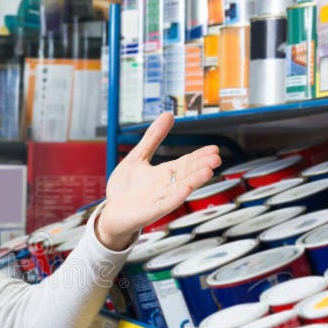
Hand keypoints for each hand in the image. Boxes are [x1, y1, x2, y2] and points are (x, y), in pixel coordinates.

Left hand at [96, 113, 221, 249]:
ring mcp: (159, 199)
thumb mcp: (138, 157)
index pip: (185, 162)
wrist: (112, 213)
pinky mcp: (150, 212)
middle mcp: (164, 186)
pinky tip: (185, 190)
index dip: (199, 156)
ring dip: (194, 180)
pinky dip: (175, 197)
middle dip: (201, 166)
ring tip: (208, 171)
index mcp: (163, 174)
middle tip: (216, 158)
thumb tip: (168, 115)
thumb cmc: (125, 189)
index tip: (214, 149)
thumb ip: (152, 138)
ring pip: (180, 189)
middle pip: (186, 174)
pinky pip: (165, 204)